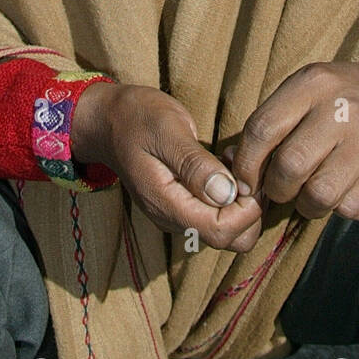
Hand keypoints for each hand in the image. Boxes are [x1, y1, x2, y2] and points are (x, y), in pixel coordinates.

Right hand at [70, 82, 265, 252]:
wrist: (108, 120)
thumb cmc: (136, 118)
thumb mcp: (166, 130)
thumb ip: (194, 164)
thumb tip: (227, 193)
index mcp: (167, 204)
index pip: (219, 231)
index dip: (246, 209)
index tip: (249, 174)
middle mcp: (173, 219)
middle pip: (229, 240)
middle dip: (250, 211)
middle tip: (247, 169)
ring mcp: (178, 215)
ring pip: (226, 231)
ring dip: (242, 203)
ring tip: (233, 162)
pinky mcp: (183, 206)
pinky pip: (216, 215)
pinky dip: (231, 197)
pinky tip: (225, 165)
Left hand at [229, 55, 358, 222]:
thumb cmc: (346, 99)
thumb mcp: (309, 91)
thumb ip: (272, 122)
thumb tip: (229, 163)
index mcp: (314, 82)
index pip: (262, 129)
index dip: (245, 163)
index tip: (245, 180)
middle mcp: (342, 108)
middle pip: (288, 167)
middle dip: (277, 188)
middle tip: (283, 187)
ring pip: (318, 195)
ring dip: (307, 203)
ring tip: (313, 188)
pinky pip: (348, 208)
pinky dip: (340, 206)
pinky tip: (346, 185)